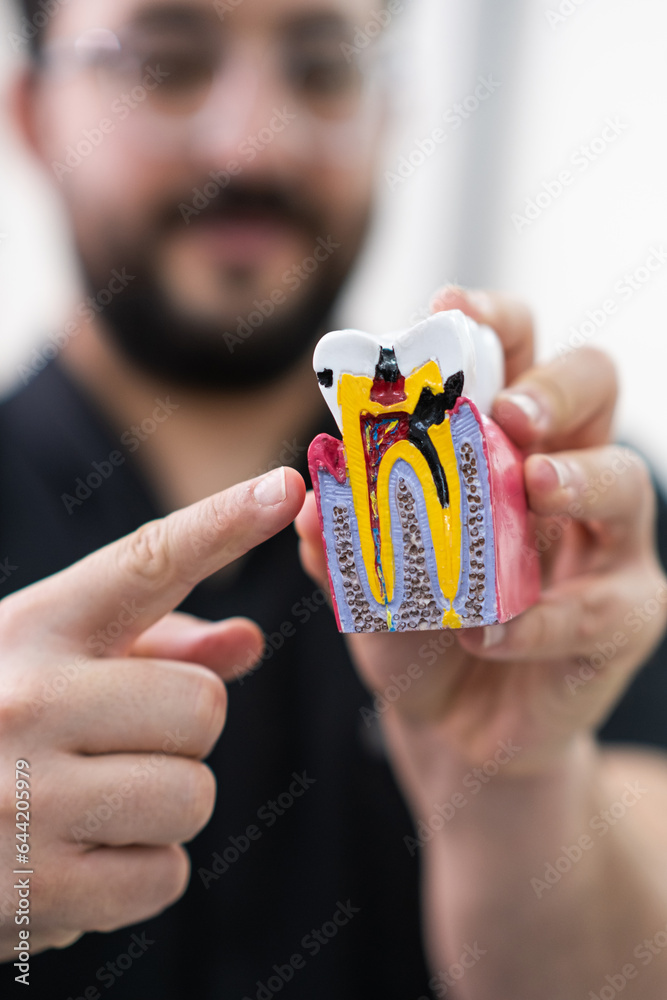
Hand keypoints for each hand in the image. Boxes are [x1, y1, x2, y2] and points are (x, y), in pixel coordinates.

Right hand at [0, 467, 304, 958]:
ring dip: (163, 808)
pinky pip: (166, 875)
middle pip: (203, 705)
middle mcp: (28, 699)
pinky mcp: (37, 889)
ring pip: (194, 794)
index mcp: (35, 630)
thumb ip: (155, 647)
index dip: (225, 522)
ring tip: (89, 806)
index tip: (286, 486)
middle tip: (116, 746)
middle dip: (182, 733)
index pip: (147, 564)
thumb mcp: (50, 666)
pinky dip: (138, 873)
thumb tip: (249, 641)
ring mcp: (27, 796)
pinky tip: (76, 859)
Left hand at [296, 288, 666, 778]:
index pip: (513, 355)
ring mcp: (605, 544)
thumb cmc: (416, 631)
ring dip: (576, 479)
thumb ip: (343, 540)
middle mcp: (564, 474)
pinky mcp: (625, 618)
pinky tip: (488, 634)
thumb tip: (307, 501)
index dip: (488, 321)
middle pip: (594, 385)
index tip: (448, 306)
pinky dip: (541, 618)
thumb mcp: (367, 581)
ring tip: (531, 489)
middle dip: (554, 387)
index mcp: (502, 442)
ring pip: (626, 481)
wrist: (452, 729)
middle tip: (512, 413)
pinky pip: (601, 607)